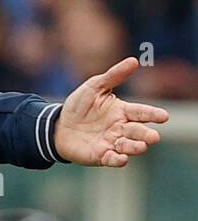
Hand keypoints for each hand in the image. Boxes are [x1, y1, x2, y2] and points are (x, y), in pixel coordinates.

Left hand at [53, 57, 168, 166]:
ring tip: (142, 146)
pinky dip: (118, 160)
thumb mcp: (94, 87)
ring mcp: (112, 143)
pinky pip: (112, 159)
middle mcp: (121, 128)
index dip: (152, 114)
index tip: (163, 116)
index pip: (141, 112)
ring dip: (135, 147)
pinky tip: (122, 159)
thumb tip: (134, 60)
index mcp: (123, 111)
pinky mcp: (101, 155)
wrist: (58, 126)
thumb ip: (113, 76)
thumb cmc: (79, 106)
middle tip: (153, 137)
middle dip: (146, 134)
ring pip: (128, 146)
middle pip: (138, 131)